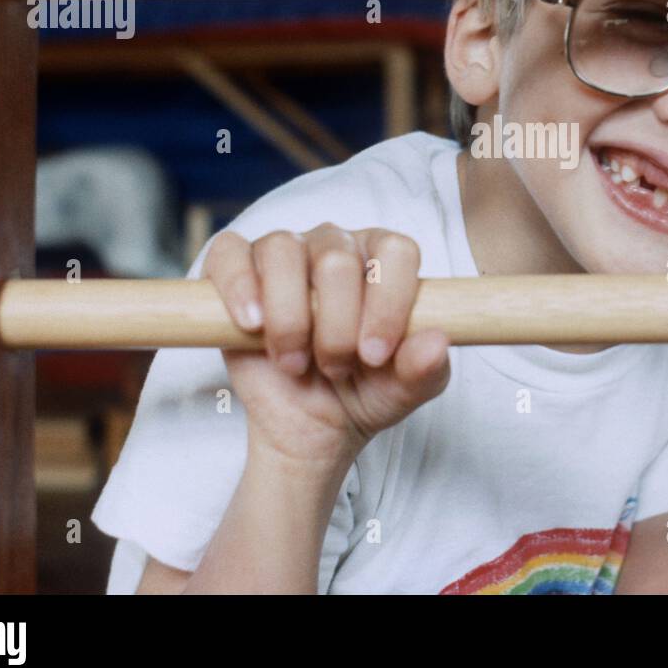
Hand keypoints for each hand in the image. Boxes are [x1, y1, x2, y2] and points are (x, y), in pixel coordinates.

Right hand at [203, 224, 451, 463]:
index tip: (376, 356)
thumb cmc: (365, 391)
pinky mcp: (237, 267)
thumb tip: (437, 342)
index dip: (386, 303)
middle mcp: (337, 245)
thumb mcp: (404, 391)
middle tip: (336, 368)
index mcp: (384, 260)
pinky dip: (239, 286)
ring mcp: (286, 251)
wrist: (310, 422)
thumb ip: (426, 369)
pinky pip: (230, 253)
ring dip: (289, 318)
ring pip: (284, 251)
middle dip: (336, 327)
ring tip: (293, 362)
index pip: (395, 252)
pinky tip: (252, 324)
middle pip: (336, 259)